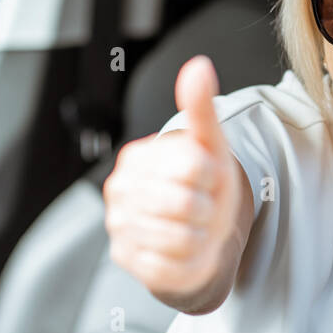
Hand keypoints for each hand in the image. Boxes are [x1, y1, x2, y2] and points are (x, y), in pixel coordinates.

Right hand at [103, 55, 244, 312]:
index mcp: (135, 158)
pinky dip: (188, 261)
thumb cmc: (204, 187)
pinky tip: (184, 251)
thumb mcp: (208, 146)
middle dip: (207, 208)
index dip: (213, 176)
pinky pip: (170, 266)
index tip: (206, 179)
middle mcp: (118, 191)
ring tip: (194, 227)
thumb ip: (201, 108)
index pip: (194, 166)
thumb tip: (198, 65)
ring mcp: (119, 227)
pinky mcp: (127, 261)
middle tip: (201, 207)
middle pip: (186, 203)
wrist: (200, 234)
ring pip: (180, 237)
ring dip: (200, 236)